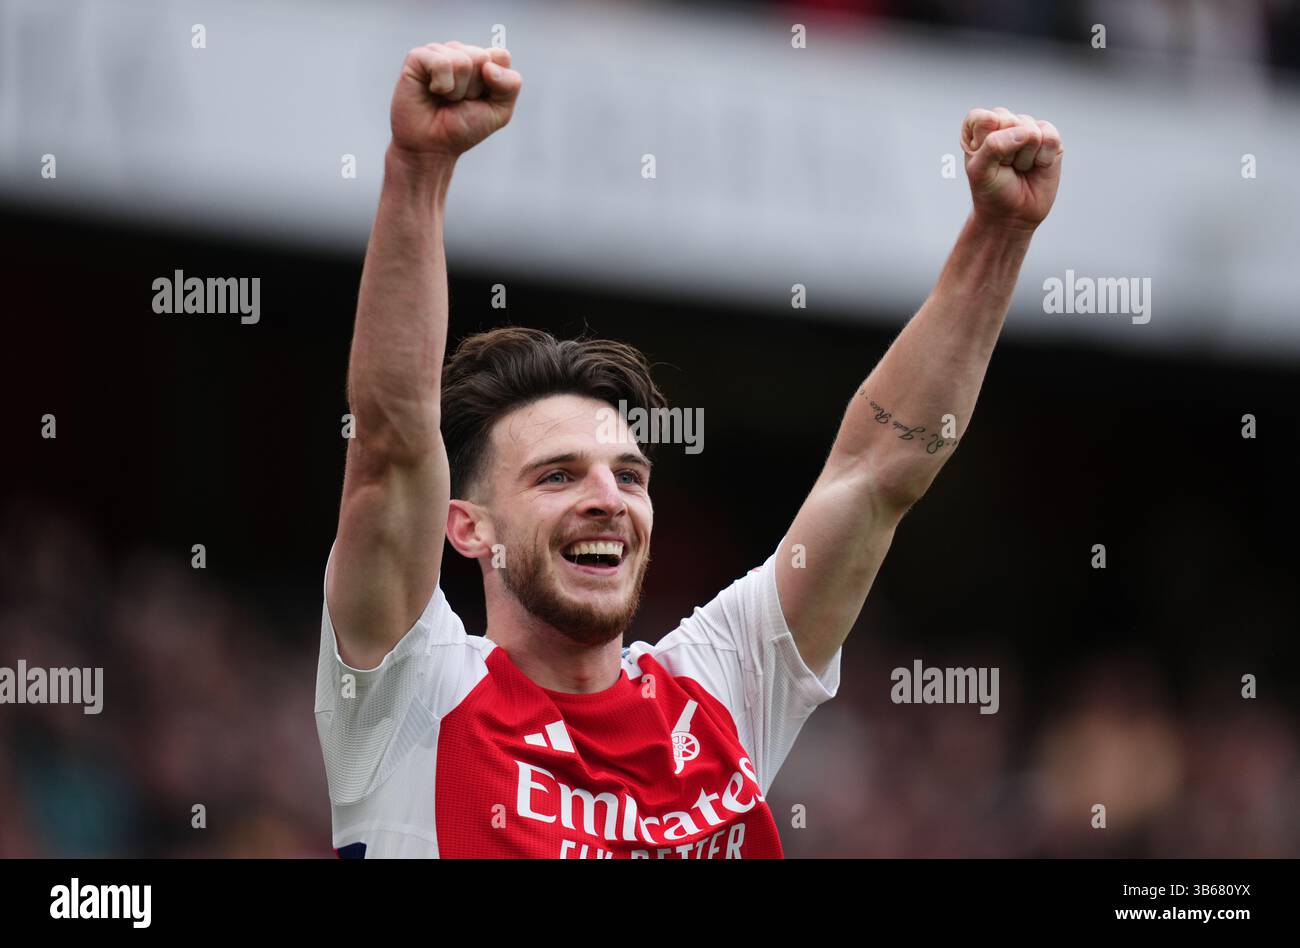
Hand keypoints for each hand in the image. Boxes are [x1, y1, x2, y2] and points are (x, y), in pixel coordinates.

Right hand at [389, 41, 521, 161]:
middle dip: (475, 88)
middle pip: (482, 57)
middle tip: (460, 102)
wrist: (432, 147)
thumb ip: (510, 85)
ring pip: (462, 61)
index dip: (496, 82)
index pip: (501, 56)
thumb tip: (488, 65)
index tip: (482, 99)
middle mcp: (460, 52)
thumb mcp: (499, 112)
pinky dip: (442, 84)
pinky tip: (433, 92)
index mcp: (481, 62)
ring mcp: (438, 52)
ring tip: (446, 99)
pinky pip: (441, 62)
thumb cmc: (464, 128)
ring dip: (457, 90)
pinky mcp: (418, 57)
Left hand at [961, 107, 1062, 230]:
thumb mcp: (980, 170)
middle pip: (1010, 122)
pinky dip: (1043, 158)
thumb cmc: (991, 190)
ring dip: (1024, 158)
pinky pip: (1050, 138)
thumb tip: (1027, 133)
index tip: (985, 161)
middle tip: (1004, 167)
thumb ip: (994, 145)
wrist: (1013, 214)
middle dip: (1006, 152)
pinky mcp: (1049, 138)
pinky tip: (1036, 166)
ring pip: (1031, 131)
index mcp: (980, 127)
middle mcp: (1004, 123)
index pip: (984, 118)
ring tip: (1019, 168)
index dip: (986, 143)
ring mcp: (1028, 128)